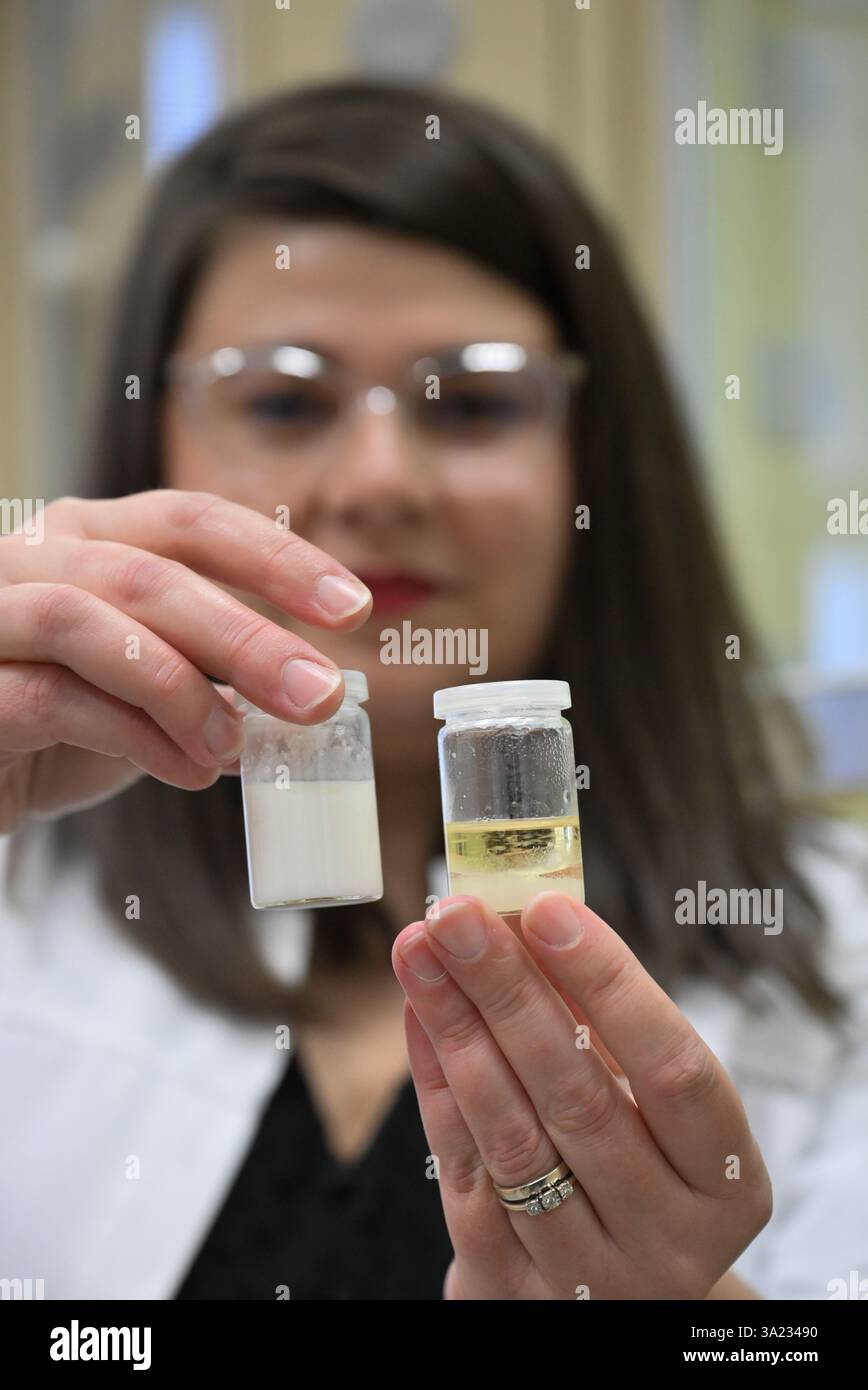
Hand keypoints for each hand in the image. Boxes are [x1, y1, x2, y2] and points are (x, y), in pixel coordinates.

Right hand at [0, 490, 370, 831]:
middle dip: (248, 636)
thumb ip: (207, 672)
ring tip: (235, 749)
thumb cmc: (52, 720)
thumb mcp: (145, 687)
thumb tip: (303, 688)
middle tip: (319, 695)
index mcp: (90, 537)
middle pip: (151, 573)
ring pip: (89, 621)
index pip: (192, 520)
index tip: (352, 605)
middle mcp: (35, 557)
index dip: (277, 558)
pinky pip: (51, 699)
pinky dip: (133, 738)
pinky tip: (185, 774)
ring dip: (182, 689)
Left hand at [392, 891, 772, 1299]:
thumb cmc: (635, 1164)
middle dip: (507, 991)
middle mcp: (668, 1241)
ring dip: (457, 1030)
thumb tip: (530, 916)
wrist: (604, 1293)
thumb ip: (604, 1020)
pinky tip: (419, 1017)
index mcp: (726, 1182)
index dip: (610, 983)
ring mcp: (588, 1279)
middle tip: (456, 914)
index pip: (674, 1068)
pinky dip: (437, 1086)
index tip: (545, 908)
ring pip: (512, 1139)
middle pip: (579, 1098)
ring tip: (420, 951)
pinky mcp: (510, 1293)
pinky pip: (463, 1175)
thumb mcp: (649, 1104)